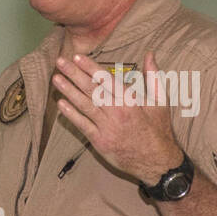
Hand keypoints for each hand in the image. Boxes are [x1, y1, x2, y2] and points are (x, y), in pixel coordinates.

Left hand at [52, 51, 182, 183]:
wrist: (157, 161)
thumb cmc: (158, 129)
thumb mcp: (160, 101)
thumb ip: (153, 76)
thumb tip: (149, 54)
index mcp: (130, 101)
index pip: (106, 79)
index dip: (89, 67)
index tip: (76, 57)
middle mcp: (116, 112)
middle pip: (91, 89)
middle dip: (74, 74)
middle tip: (60, 61)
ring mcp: (106, 128)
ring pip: (84, 105)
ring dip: (68, 91)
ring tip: (56, 79)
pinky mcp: (99, 141)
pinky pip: (82, 125)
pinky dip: (71, 114)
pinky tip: (60, 104)